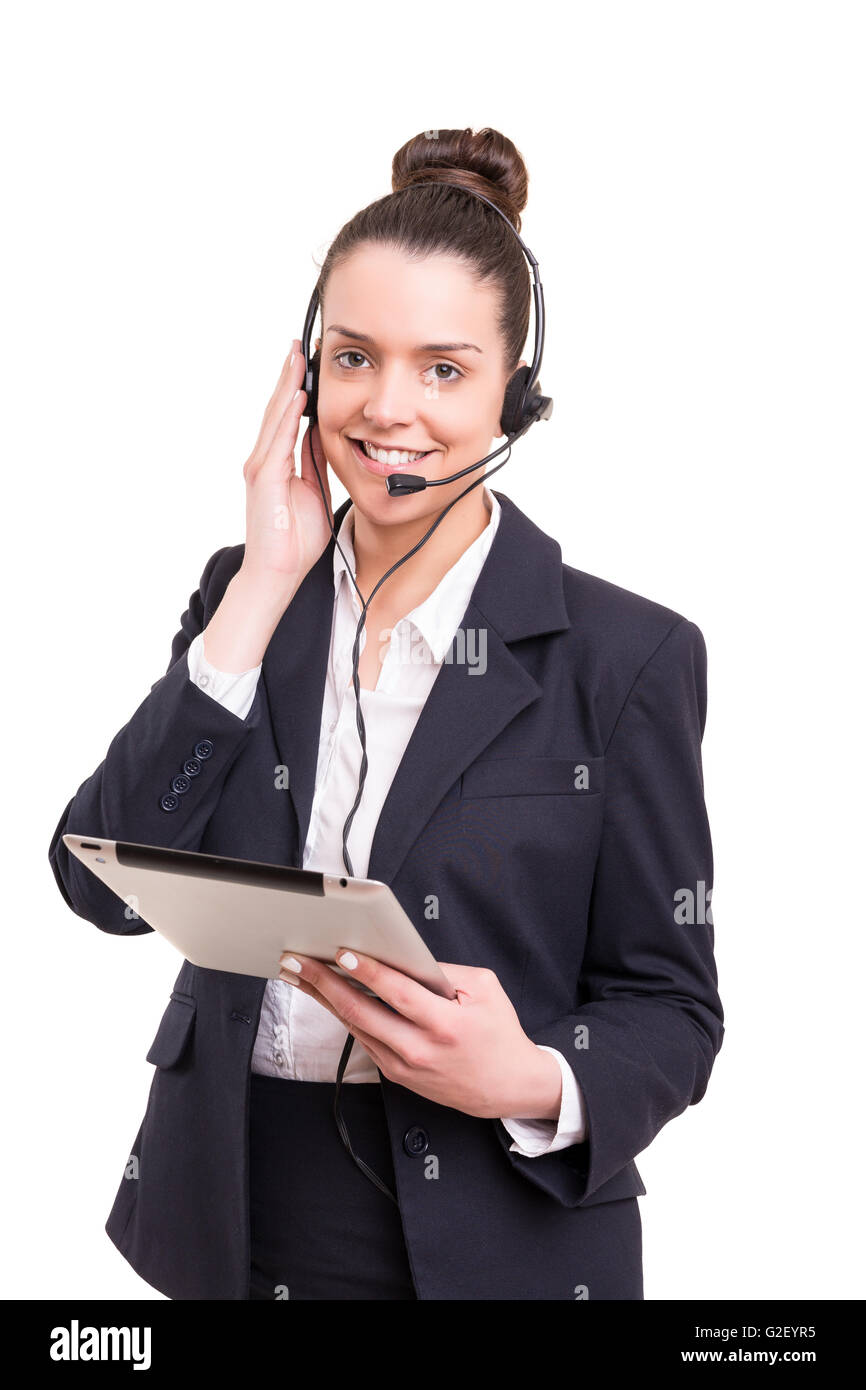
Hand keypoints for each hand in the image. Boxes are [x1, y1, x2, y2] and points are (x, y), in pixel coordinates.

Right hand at [241, 340, 333, 588]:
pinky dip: (288, 415)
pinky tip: (298, 395)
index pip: (286, 417)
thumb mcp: (314, 492)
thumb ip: (314, 463)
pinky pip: (279, 439)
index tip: (306, 363)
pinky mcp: (265, 478)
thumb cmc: (294, 542)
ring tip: (297, 356)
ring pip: (276, 417)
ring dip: (288, 385)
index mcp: (276, 463)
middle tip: (300, 345)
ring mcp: (261, 467)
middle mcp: (263, 460)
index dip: (296, 389)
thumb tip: (320, 435)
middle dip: (290, 376)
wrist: (277, 573)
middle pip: (278, 409)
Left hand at [278, 950, 562, 1121]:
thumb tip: (402, 955)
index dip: (367, 971)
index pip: (397, 993)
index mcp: (444, 1024)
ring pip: (354, 1026)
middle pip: (361, 1012)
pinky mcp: (395, 1075)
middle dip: (324, 983)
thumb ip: (442, 971)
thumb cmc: (497, 1033)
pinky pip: (363, 1039)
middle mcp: (418, 1049)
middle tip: (298, 960)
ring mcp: (403, 1066)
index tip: (341, 953)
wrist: (506, 1086)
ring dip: (323, 999)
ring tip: (300, 974)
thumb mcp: (484, 989)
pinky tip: (326, 996)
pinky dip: (342, 1015)